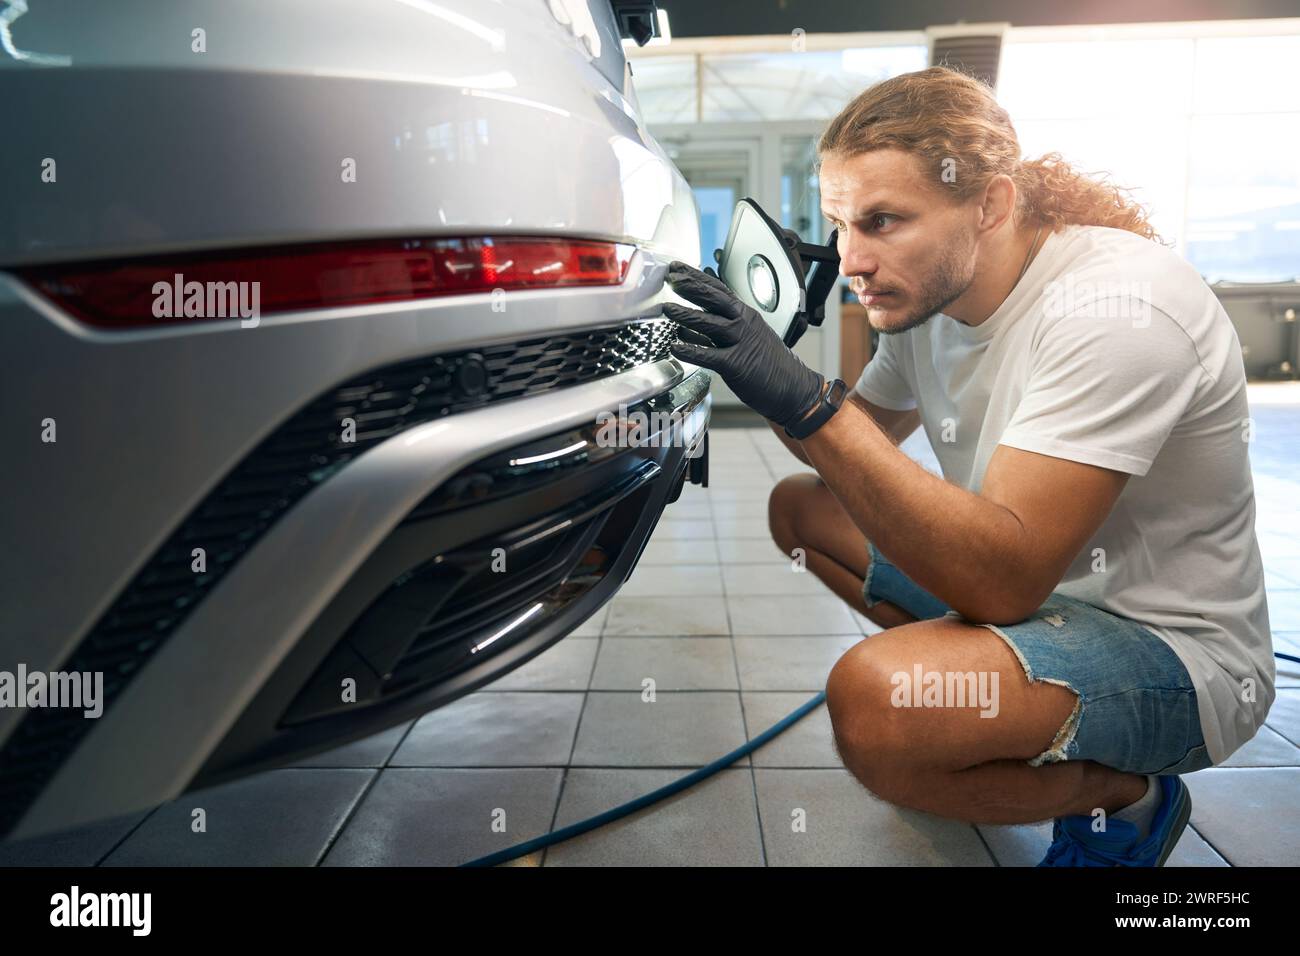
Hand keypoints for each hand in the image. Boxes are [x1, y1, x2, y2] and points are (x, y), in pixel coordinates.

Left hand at [663, 260, 824, 430]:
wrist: (793, 387)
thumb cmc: (769, 364)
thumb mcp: (749, 335)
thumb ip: (722, 326)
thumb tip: (691, 323)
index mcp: (745, 314)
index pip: (718, 289)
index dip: (695, 277)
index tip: (677, 268)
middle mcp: (743, 324)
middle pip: (713, 299)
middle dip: (690, 286)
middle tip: (670, 278)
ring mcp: (740, 342)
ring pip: (709, 323)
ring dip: (686, 315)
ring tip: (667, 308)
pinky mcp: (736, 365)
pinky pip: (709, 355)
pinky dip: (691, 350)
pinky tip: (675, 347)